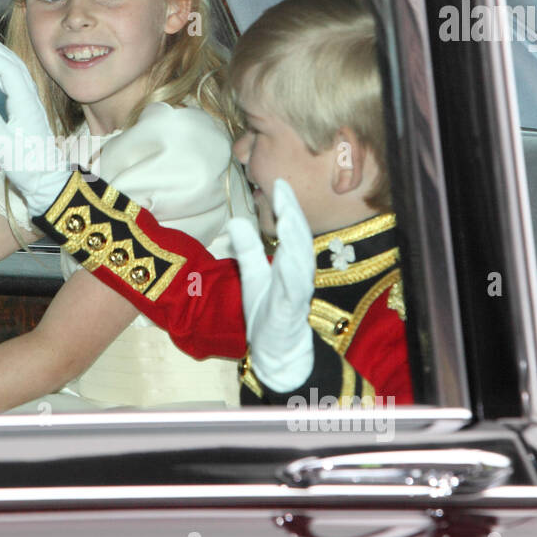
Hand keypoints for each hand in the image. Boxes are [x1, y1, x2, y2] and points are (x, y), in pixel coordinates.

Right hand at [0, 25, 69, 214]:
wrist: (49, 183)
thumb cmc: (28, 170)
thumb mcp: (5, 149)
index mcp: (26, 105)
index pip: (8, 70)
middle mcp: (31, 100)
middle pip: (11, 63)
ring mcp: (31, 104)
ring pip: (13, 70)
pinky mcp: (28, 110)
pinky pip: (13, 82)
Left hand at [227, 179, 314, 392]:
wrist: (277, 353)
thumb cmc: (268, 313)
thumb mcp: (252, 275)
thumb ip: (247, 249)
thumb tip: (236, 220)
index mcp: (290, 265)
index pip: (291, 231)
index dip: (287, 207)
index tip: (278, 182)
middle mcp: (298, 275)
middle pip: (299, 240)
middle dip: (293, 214)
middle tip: (284, 188)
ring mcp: (296, 294)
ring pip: (300, 262)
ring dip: (296, 238)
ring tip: (289, 216)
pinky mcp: (290, 313)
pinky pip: (293, 291)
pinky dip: (292, 275)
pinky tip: (287, 260)